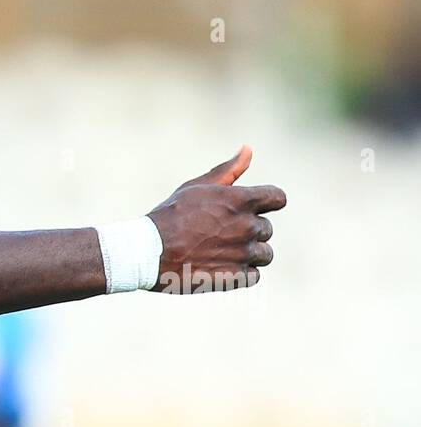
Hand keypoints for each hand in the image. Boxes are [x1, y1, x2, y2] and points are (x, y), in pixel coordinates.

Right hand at [146, 145, 285, 292]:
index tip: (255, 207)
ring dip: (249, 253)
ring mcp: (243, 253)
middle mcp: (247, 226)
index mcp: (240, 200)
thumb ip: (229, 170)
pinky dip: (241, 273)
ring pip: (265, 254)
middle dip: (249, 230)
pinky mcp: (236, 277)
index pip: (278, 198)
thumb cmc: (171, 214)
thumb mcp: (198, 187)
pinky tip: (219, 266)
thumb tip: (248, 149)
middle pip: (267, 229)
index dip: (268, 202)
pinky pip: (255, 276)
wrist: (149, 252)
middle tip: (219, 232)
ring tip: (220, 251)